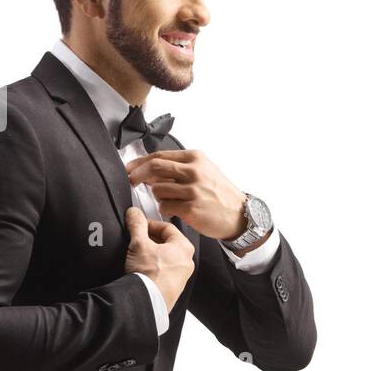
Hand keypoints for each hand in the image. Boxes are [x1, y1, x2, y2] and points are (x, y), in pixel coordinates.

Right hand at [123, 206, 194, 309]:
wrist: (148, 302)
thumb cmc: (149, 275)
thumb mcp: (139, 243)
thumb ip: (136, 225)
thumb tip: (134, 214)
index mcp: (184, 247)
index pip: (167, 227)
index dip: (149, 224)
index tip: (139, 225)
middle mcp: (187, 262)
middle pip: (167, 243)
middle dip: (150, 239)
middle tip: (136, 239)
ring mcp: (182, 276)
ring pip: (165, 258)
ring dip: (151, 254)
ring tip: (137, 255)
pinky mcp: (174, 288)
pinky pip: (164, 272)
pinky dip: (154, 268)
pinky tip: (142, 270)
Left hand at [125, 149, 246, 240]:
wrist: (240, 215)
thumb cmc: (221, 194)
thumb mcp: (205, 171)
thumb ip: (181, 167)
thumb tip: (151, 168)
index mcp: (196, 158)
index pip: (159, 155)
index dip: (140, 162)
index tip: (130, 168)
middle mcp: (194, 171)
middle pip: (154, 168)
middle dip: (137, 175)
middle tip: (132, 182)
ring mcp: (193, 190)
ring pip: (158, 190)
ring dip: (158, 197)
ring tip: (170, 201)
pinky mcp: (191, 209)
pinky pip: (165, 207)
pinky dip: (165, 209)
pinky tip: (175, 211)